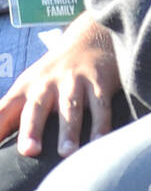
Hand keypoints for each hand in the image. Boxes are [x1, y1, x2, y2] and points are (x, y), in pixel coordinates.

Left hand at [0, 11, 119, 157]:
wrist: (92, 37)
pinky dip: (101, 124)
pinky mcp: (99, 82)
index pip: (4, 110)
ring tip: (67, 153)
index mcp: (25, 89)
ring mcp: (74, 82)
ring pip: (70, 107)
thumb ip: (10, 116)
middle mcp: (47, 84)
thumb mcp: (29, 88)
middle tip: (29, 150)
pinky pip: (100, 106)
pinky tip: (99, 140)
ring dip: (69, 130)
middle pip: (37, 107)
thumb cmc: (54, 75)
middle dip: (32, 128)